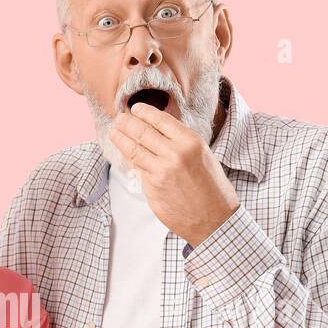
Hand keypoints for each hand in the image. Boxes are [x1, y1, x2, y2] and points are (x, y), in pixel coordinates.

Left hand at [110, 101, 240, 246]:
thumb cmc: (212, 188)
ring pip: (133, 149)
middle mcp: (174, 154)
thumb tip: (159, 129)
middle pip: (142, 132)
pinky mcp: (152, 188)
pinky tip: (124, 152)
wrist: (214, 219)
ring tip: (114, 132)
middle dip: (127, 122)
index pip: (160, 120)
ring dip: (120, 138)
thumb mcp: (203, 155)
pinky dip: (128, 158)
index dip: (144, 112)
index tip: (135, 108)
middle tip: (119, 118)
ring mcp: (161, 172)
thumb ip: (181, 142)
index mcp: (190, 142)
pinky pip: (136, 168)